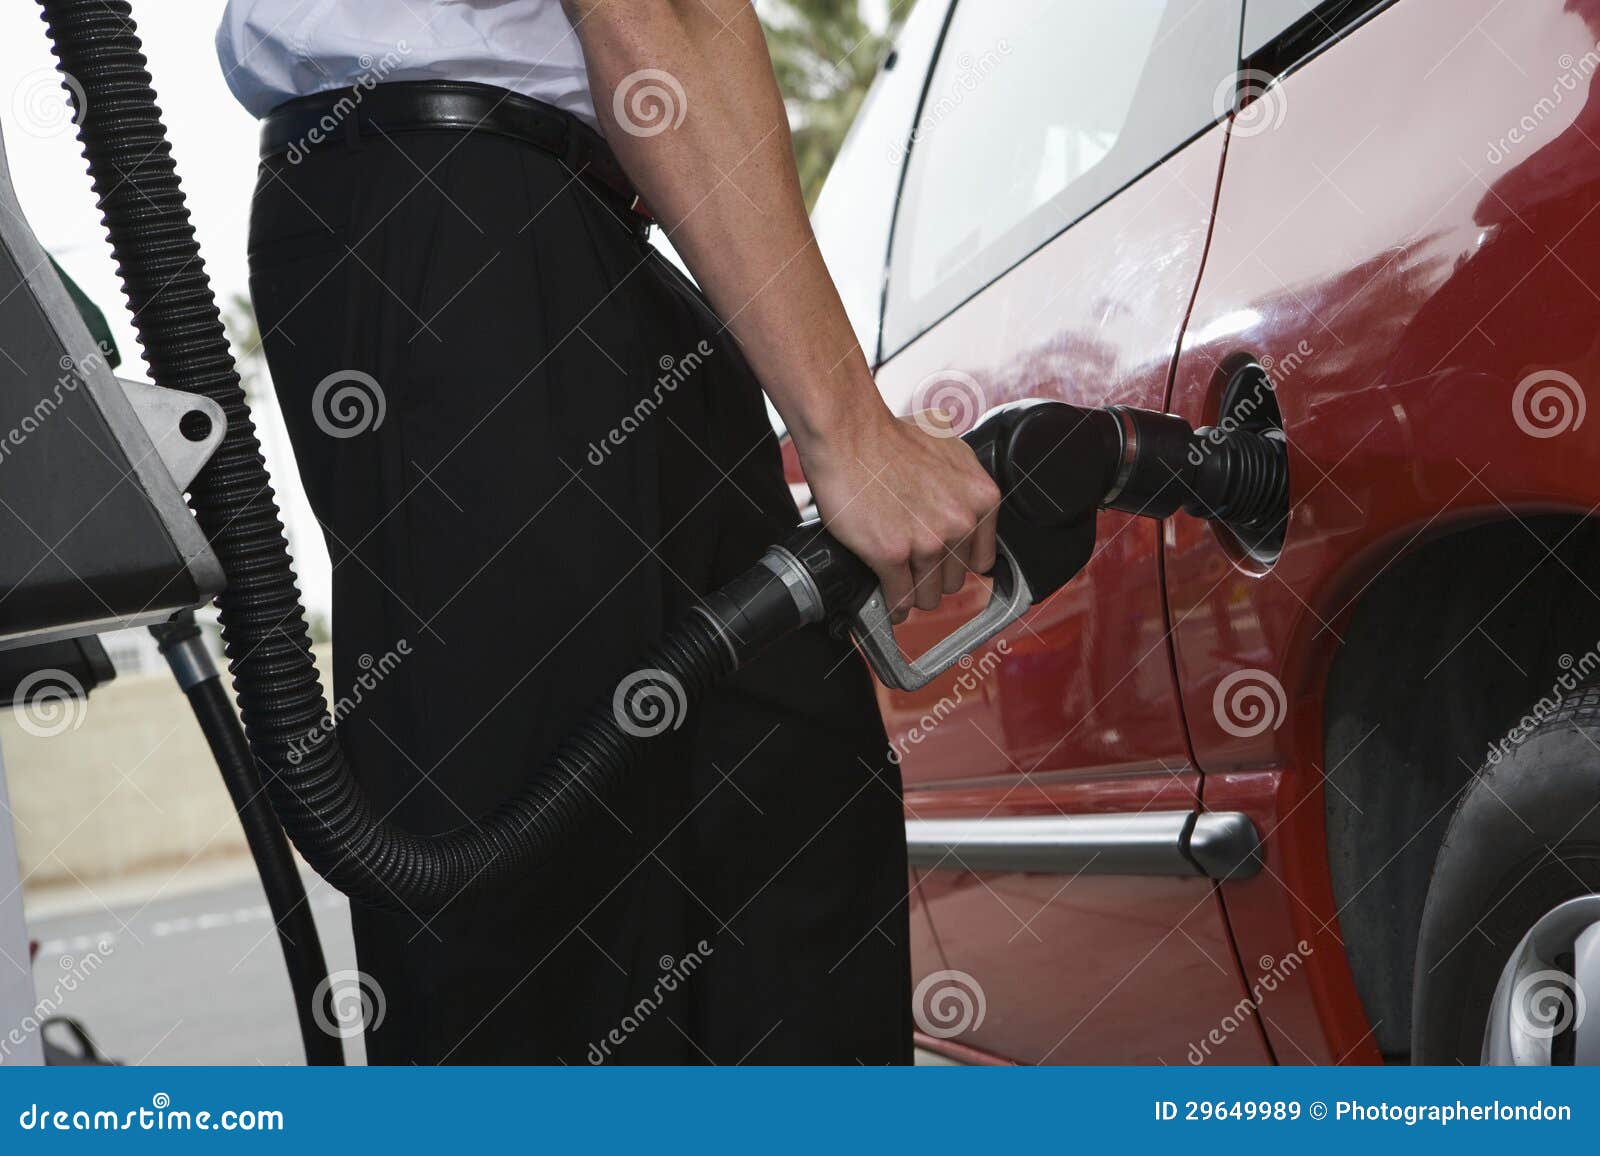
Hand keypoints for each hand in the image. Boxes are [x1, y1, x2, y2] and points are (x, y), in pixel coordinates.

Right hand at [798, 407, 1000, 624]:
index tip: (946, 566)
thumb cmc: (890, 437)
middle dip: (933, 579)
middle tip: (915, 571)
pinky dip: (892, 603)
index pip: (982, 560)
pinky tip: (888, 601)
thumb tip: (964, 502)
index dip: (958, 564)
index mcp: (980, 498)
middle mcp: (960, 522)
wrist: (849, 433)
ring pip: (928, 596)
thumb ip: (964, 481)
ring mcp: (927, 541)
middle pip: (955, 581)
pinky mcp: (891, 554)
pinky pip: (898, 597)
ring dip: (912, 594)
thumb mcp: (951, 450)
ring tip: (900, 586)